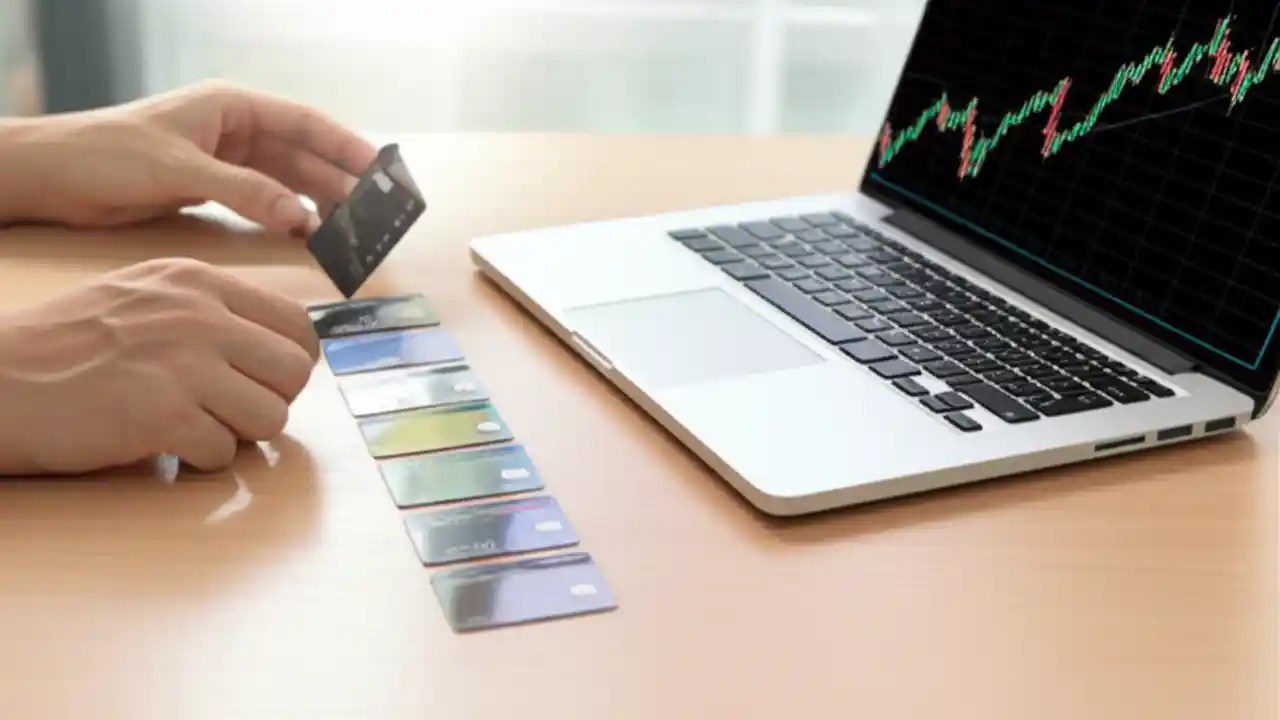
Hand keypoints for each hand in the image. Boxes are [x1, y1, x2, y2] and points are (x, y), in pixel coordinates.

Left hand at [0, 80, 376, 229]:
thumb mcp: (181, 170)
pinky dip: (289, 216)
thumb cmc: (107, 155)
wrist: (54, 176)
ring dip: (319, 202)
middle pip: (303, 154)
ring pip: (289, 180)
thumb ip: (245, 192)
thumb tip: (302, 219)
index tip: (381, 170)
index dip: (346, 145)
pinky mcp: (214, 187)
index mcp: (232, 107)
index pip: (304, 123)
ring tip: (353, 229)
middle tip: (376, 212)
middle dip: (340, 181)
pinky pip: (266, 200)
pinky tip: (310, 234)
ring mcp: (227, 159)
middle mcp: (236, 130)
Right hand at [0, 258, 318, 473]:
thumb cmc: (65, 345)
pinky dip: (200, 460)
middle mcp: (200, 315)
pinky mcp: (164, 414)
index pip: (297, 324)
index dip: (289, 362)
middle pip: (295, 371)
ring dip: (240, 434)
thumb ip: (209, 311)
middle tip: (232, 412)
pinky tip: (165, 446)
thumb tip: (275, 347)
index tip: (264, 381)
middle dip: (271, 401)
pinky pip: (224, 453)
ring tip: (197, 427)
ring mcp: (184, 364)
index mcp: (198, 282)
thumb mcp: (145, 296)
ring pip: (272, 417)